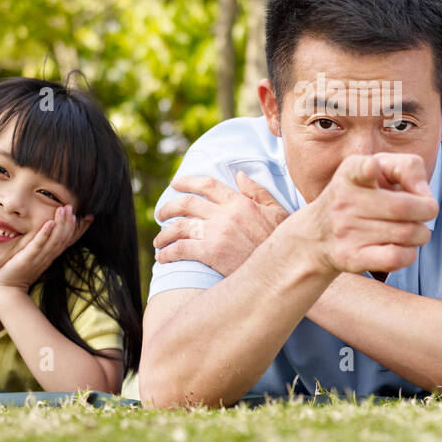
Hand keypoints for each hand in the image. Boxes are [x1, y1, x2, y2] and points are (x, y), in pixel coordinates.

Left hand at [0, 204, 92, 292]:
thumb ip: (41, 247)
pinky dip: (45, 234)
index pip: (69, 241)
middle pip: (64, 238)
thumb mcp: (34, 258)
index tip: (88, 217)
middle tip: (71, 207)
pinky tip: (49, 222)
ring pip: (55, 240)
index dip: (79, 229)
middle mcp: (48, 257)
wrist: (7, 289)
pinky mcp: (27, 258)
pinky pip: (38, 245)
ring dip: (61, 224)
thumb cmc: (17, 272)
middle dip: (69, 222)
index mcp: (51, 256)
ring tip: (63, 209)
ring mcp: (39, 258)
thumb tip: (47, 234)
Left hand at [153, 172, 289, 275]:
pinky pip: (180, 248)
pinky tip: (162, 257)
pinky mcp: (211, 252)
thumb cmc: (281, 241)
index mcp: (238, 202)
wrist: (283, 266)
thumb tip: (240, 175)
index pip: (207, 185)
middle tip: (161, 214)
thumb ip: (257, 192)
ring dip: (164, 232)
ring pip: (179, 226)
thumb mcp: (276, 210)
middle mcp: (224, 214)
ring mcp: (216, 232)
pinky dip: (167, 252)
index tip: (175, 184)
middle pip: (187, 203)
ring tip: (159, 240)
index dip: (187, 182)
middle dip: (168, 207)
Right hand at [292, 153, 437, 276]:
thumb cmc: (361, 197)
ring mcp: (346, 231)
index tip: (371, 168)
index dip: (368, 168)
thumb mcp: (378, 169)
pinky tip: (403, 247)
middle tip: (425, 211)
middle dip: (427, 210)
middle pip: (404, 207)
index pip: (359, 168)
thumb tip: (424, 194)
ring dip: (420, 233)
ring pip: (407, 234)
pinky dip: (410, 253)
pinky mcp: (351, 257)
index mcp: (350, 173)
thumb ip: (407, 168)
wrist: (318, 235)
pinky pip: (395, 258)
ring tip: (412, 229)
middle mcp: (344, 201)